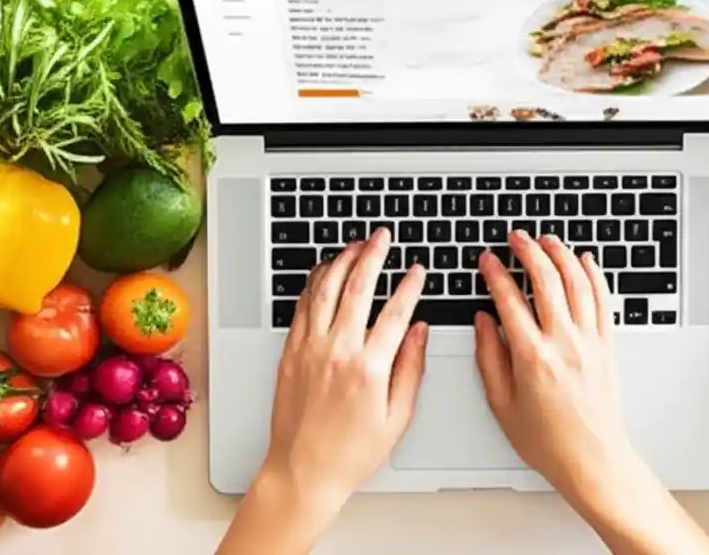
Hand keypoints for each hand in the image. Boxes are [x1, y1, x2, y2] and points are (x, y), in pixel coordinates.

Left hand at [263, 229, 428, 502]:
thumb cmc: (350, 453)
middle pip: (357, 288)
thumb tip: (419, 331)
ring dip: (341, 260)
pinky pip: (301, 306)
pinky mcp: (289, 352)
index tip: (417, 270)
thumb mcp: (397, 417)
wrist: (303, 471)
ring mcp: (309, 349)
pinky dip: (314, 283)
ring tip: (355, 245)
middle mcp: (337, 352)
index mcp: (369, 369)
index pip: (395, 312)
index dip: (409, 285)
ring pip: (324, 289)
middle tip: (382, 237)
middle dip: (373, 255)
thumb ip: (411, 369)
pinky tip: (324, 271)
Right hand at [475, 230, 708, 554]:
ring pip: (577, 282)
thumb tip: (483, 322)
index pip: (508, 300)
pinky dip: (594, 275)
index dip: (494, 273)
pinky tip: (585, 261)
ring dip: (561, 255)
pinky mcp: (607, 345)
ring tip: (547, 241)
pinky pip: (602, 299)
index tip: (487, 261)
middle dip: (528, 250)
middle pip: (546, 279)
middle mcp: (563, 343)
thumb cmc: (547, 441)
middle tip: (516, 238)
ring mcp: (589, 341)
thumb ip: (489, 357)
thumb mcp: (501, 404)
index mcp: (531, 357)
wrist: (592, 459)